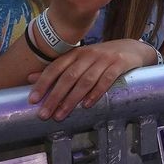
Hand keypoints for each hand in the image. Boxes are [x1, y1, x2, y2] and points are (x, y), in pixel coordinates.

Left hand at [27, 39, 154, 119]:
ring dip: (71, 99)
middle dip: (55, 97)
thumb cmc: (102, 58)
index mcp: (76, 53)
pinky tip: (87, 105)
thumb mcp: (80, 60)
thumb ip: (57, 69)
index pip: (55, 68)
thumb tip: (30, 79)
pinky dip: (95, 92)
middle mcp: (88, 54)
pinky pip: (106, 80)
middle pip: (68, 77)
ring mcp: (105, 59)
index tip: (32, 100)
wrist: (133, 49)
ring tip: (61, 115)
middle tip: (44, 114)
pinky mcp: (119, 64)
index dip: (43, 83)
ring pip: (85, 80)